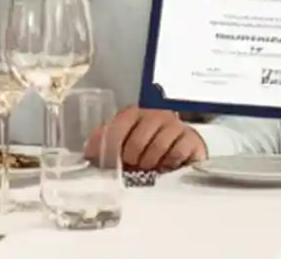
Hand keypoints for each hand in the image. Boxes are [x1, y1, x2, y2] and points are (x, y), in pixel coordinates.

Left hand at [88, 106, 206, 170]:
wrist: (185, 154)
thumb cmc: (150, 150)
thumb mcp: (126, 146)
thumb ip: (108, 146)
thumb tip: (88, 157)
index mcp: (137, 114)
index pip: (121, 123)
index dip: (109, 142)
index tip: (98, 158)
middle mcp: (156, 115)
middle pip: (137, 139)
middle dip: (132, 158)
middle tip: (133, 165)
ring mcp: (176, 125)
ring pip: (158, 146)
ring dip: (150, 162)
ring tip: (149, 167)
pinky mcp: (192, 139)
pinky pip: (178, 152)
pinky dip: (170, 162)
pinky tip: (168, 165)